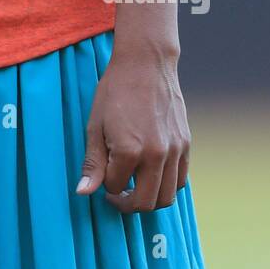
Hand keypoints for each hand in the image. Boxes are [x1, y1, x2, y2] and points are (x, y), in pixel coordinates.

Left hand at [75, 51, 190, 211]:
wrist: (146, 64)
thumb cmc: (115, 91)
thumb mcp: (95, 126)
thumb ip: (92, 163)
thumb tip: (83, 192)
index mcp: (130, 151)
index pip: (115, 187)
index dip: (105, 185)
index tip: (101, 175)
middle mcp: (156, 155)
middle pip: (145, 202)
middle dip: (127, 204)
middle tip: (116, 196)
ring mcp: (175, 151)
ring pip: (167, 197)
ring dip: (149, 200)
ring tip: (134, 188)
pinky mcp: (186, 144)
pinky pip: (180, 180)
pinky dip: (167, 186)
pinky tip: (151, 175)